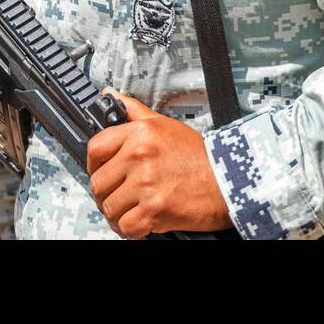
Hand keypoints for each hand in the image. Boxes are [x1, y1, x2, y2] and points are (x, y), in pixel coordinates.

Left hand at [87, 90, 229, 238]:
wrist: (230, 182)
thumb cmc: (201, 157)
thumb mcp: (166, 124)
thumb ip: (134, 110)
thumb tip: (110, 94)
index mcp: (141, 133)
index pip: (95, 147)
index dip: (93, 163)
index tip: (100, 170)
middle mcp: (140, 156)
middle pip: (98, 182)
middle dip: (105, 193)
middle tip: (118, 194)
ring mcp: (146, 184)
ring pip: (109, 207)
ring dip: (117, 213)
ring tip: (129, 209)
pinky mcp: (155, 210)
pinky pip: (125, 227)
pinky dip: (129, 229)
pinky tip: (139, 222)